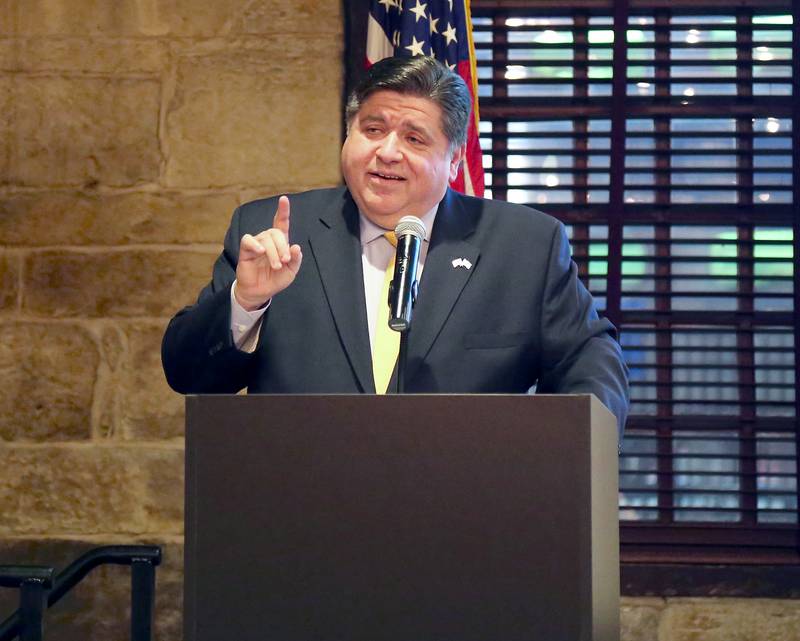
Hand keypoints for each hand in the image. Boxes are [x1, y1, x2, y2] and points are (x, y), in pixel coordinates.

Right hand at [234, 196, 302, 310]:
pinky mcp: (246, 250)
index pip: (281, 223)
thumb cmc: (275, 279)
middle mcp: (268, 240)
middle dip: (282, 246)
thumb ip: (295, 259)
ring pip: (265, 238)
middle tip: (285, 261)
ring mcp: (256, 244)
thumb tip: (296, 246)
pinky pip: (248, 240)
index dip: (283, 211)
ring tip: (276, 266)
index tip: (284, 199)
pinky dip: (255, 244)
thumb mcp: (291, 271)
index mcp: (280, 242)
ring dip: (273, 252)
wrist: (260, 292)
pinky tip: (260, 252)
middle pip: (275, 232)